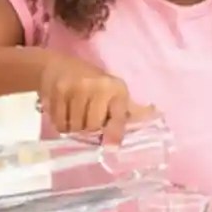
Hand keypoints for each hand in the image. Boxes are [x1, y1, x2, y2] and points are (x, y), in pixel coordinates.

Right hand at [38, 53, 154, 143]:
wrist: (55, 65)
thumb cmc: (90, 81)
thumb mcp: (112, 91)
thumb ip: (129, 108)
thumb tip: (155, 114)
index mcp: (116, 88)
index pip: (118, 117)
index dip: (115, 133)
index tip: (112, 146)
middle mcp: (99, 86)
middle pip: (93, 127)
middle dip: (89, 130)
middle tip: (86, 121)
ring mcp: (77, 88)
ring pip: (76, 127)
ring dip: (74, 129)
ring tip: (74, 116)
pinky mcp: (59, 91)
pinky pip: (60, 123)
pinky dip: (61, 125)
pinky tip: (64, 113)